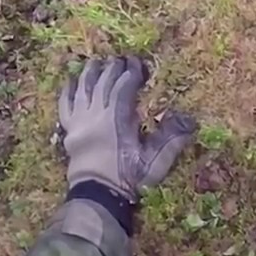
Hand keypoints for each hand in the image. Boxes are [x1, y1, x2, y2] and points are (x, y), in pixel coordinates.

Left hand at [59, 56, 196, 200]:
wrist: (98, 197)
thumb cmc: (128, 179)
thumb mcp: (155, 161)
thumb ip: (171, 139)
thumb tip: (191, 119)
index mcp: (117, 119)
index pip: (124, 86)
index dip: (132, 73)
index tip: (138, 64)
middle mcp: (96, 115)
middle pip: (103, 83)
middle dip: (113, 68)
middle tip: (121, 59)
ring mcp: (80, 122)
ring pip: (83, 89)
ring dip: (90, 73)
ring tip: (96, 61)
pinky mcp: (69, 130)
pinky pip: (65, 105)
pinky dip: (68, 90)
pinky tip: (70, 80)